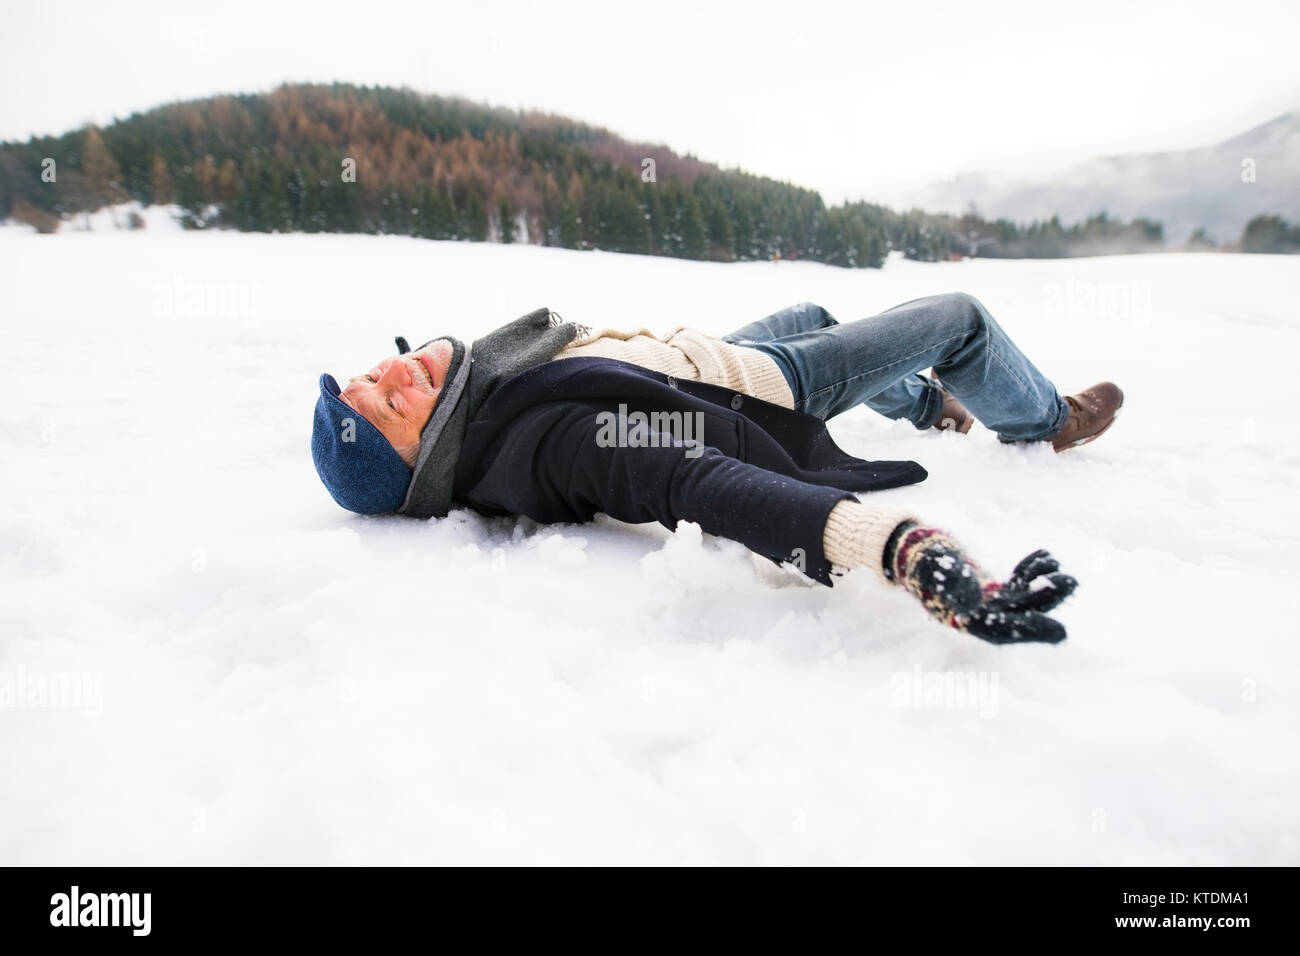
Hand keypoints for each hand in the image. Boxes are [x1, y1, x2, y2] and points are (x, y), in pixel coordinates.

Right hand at [886, 524, 1076, 644]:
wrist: (914, 555)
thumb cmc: (922, 564)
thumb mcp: (935, 572)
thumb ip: (955, 586)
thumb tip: (974, 606)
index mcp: (965, 621)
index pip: (1003, 631)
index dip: (1032, 631)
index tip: (1061, 630)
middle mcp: (980, 618)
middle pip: (1019, 616)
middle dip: (1046, 602)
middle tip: (1071, 581)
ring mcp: (988, 605)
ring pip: (1024, 600)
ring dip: (1045, 587)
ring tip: (1063, 568)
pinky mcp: (993, 591)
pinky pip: (1018, 585)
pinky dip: (1031, 573)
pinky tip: (1044, 556)